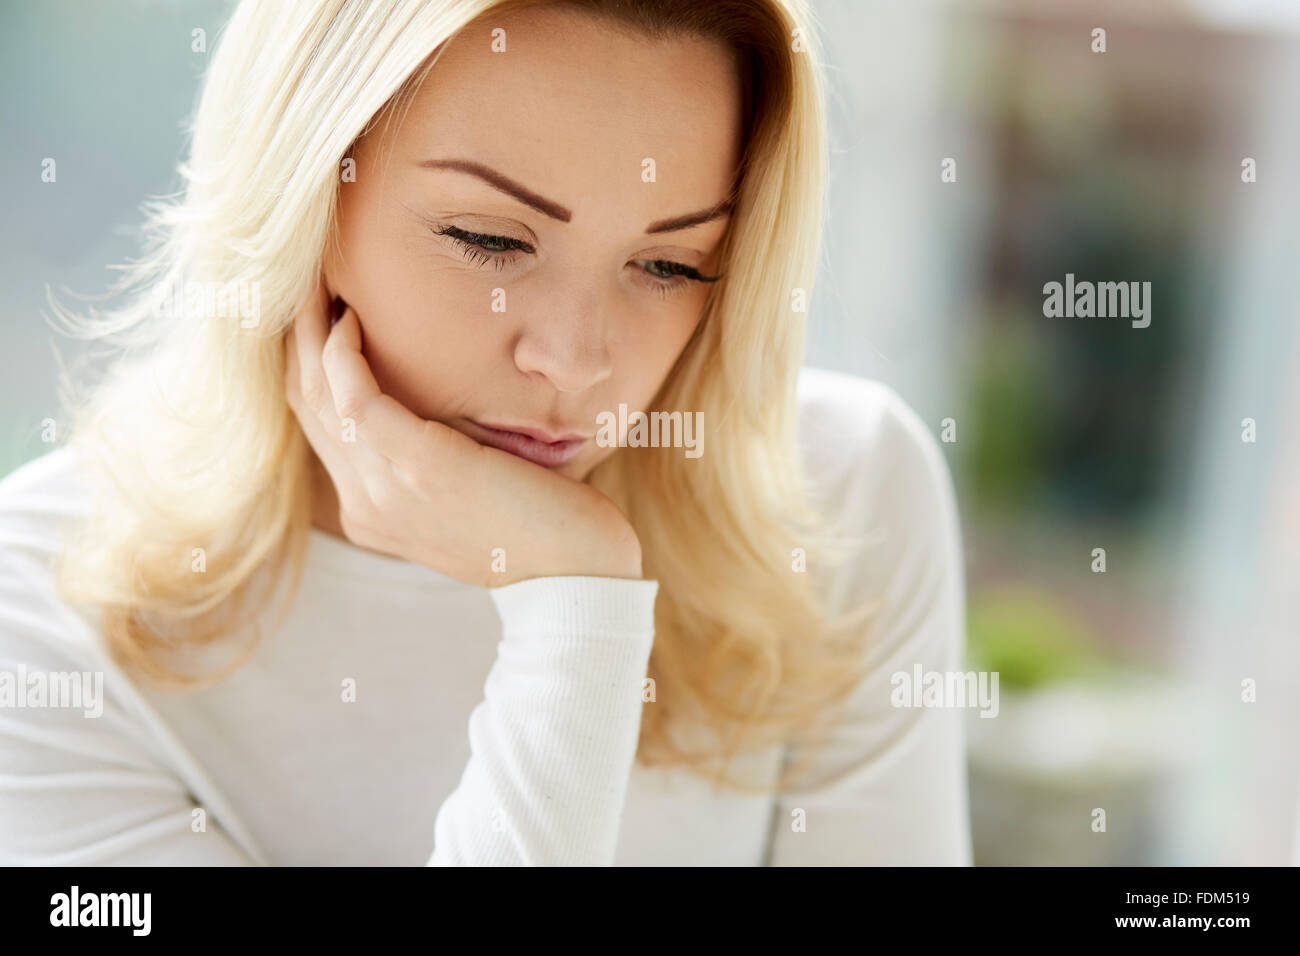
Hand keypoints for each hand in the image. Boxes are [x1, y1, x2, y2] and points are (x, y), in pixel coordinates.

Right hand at [282, 281, 642, 586]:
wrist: (578, 580)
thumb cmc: (545, 529)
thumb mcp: (475, 494)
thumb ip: (441, 460)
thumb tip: (441, 409)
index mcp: (375, 512)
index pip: (317, 424)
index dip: (304, 361)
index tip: (314, 308)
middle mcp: (367, 504)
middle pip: (305, 401)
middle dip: (292, 333)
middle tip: (298, 275)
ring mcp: (388, 490)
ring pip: (318, 393)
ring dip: (308, 329)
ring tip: (313, 276)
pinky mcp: (422, 468)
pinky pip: (356, 399)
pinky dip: (345, 353)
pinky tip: (354, 317)